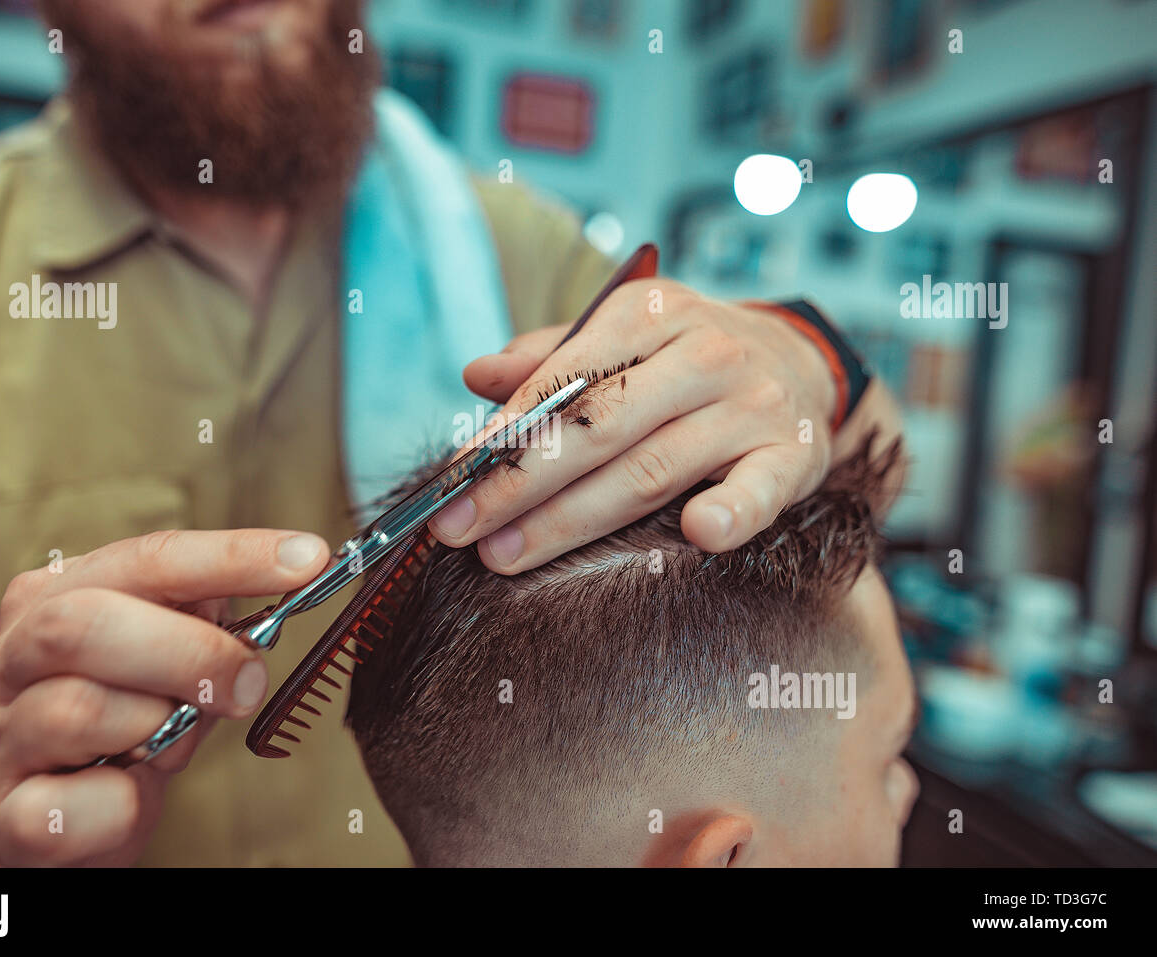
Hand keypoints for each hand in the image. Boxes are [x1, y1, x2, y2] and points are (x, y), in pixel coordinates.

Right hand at [0, 528, 328, 865]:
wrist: (49, 818)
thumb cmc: (121, 724)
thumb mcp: (164, 660)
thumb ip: (204, 623)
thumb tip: (276, 591)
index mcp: (50, 600)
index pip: (145, 559)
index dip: (231, 556)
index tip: (306, 560)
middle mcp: (9, 659)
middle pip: (85, 623)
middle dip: (189, 650)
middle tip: (248, 685)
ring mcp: (0, 738)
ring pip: (79, 711)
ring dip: (156, 729)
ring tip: (170, 742)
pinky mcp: (9, 818)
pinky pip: (76, 806)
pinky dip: (125, 803)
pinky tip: (130, 792)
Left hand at [431, 280, 900, 571]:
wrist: (805, 364)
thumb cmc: (687, 358)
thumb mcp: (624, 336)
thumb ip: (551, 358)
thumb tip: (474, 375)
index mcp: (648, 314)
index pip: (564, 377)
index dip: (502, 432)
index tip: (452, 479)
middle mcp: (702, 353)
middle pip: (598, 427)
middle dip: (519, 484)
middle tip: (460, 531)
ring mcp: (751, 405)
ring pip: (652, 468)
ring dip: (574, 519)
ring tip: (508, 555)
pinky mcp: (792, 456)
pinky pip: (759, 490)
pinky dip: (732, 511)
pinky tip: (698, 533)